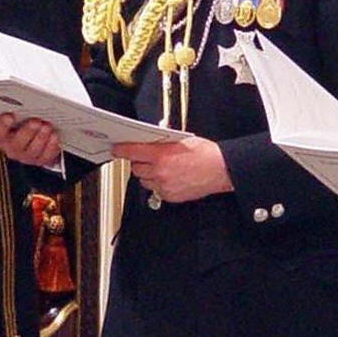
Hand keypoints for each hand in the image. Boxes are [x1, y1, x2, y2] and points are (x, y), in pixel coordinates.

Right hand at [0, 112, 62, 167]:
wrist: (31, 142)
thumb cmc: (17, 127)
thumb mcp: (5, 119)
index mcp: (1, 137)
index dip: (2, 125)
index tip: (9, 116)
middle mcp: (12, 149)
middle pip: (16, 144)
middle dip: (27, 132)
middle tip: (35, 121)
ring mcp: (26, 156)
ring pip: (33, 151)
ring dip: (41, 138)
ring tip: (47, 127)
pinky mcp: (40, 160)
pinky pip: (46, 156)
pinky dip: (51, 146)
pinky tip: (54, 136)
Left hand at [113, 136, 229, 203]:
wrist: (221, 170)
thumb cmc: (205, 153)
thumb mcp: (181, 140)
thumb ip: (162, 143)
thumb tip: (148, 142)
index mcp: (161, 155)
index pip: (132, 152)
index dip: (121, 149)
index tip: (116, 148)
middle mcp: (160, 172)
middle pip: (136, 168)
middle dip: (138, 162)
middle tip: (146, 157)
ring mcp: (164, 186)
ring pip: (144, 181)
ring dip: (147, 174)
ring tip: (160, 168)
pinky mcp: (170, 196)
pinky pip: (155, 190)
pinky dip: (158, 184)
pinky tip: (169, 177)